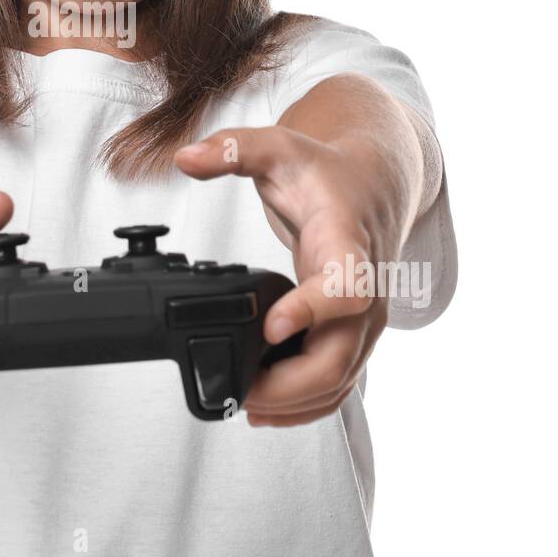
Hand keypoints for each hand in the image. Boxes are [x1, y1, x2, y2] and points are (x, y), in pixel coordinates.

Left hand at [175, 126, 411, 427]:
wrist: (373, 187)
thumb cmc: (326, 173)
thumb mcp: (280, 148)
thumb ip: (232, 149)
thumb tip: (183, 156)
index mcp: (348, 243)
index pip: (348, 287)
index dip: (312, 312)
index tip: (270, 326)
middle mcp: (367, 290)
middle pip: (341, 355)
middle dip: (290, 384)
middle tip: (238, 390)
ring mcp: (364, 319)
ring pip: (341, 380)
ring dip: (294, 403)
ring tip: (241, 403)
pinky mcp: (355, 335)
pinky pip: (339, 383)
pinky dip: (305, 405)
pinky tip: (264, 408)